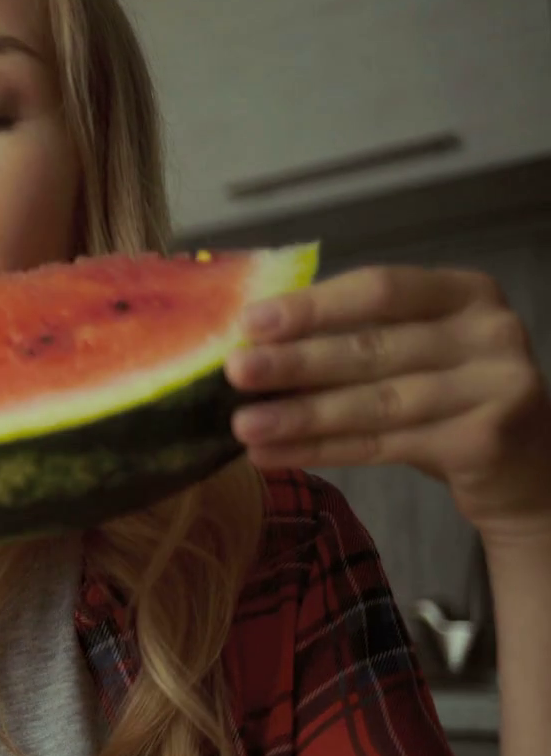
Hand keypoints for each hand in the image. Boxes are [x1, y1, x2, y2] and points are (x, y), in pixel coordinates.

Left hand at [225, 265, 550, 544]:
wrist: (524, 466)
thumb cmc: (449, 395)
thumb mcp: (414, 351)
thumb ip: (355, 335)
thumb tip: (250, 339)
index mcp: (465, 291)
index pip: (380, 289)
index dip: (313, 306)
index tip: (249, 321)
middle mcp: (490, 330)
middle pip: (374, 347)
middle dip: (297, 361)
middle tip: (234, 372)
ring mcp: (496, 385)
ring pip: (377, 403)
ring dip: (302, 415)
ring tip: (243, 425)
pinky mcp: (486, 440)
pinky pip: (385, 445)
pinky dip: (322, 450)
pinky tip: (272, 454)